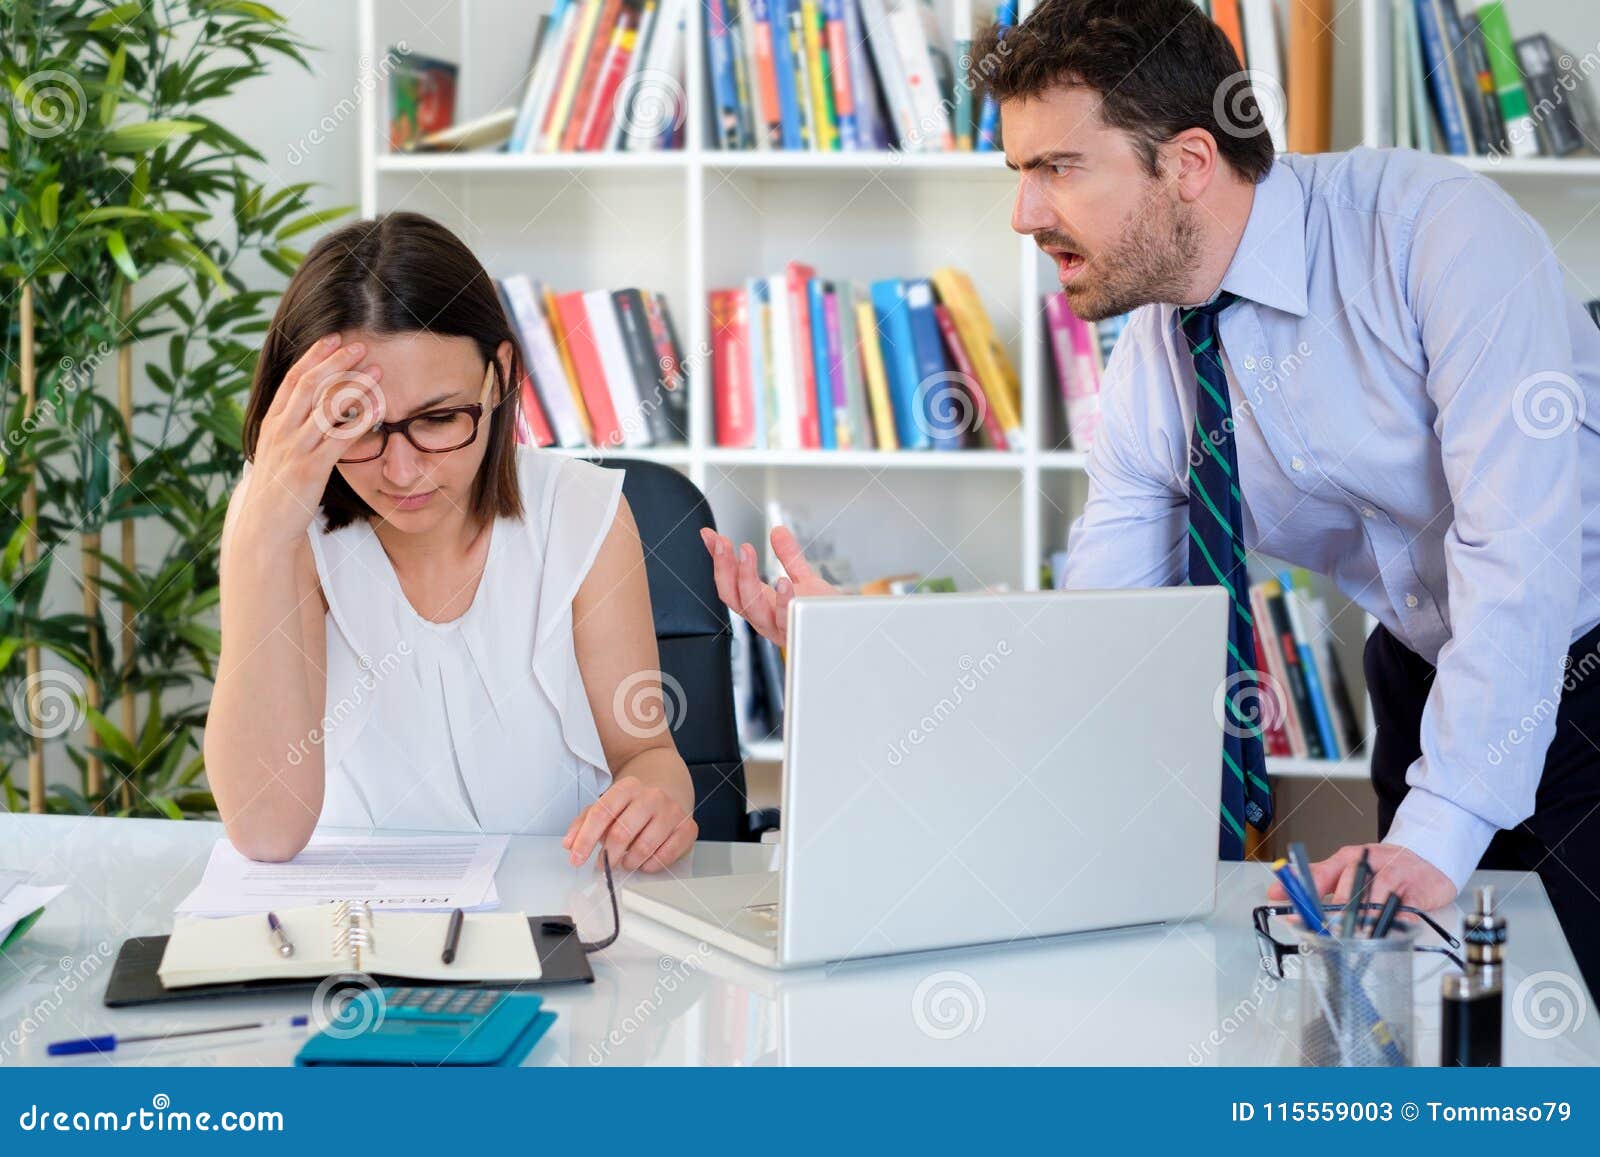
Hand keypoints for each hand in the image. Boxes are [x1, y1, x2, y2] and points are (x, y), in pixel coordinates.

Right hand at [234, 333, 385, 546]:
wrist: (265, 526)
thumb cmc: (278, 490)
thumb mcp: (279, 451)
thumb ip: (293, 428)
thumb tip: (312, 407)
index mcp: (273, 422)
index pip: (293, 379)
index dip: (313, 356)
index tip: (333, 337)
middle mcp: (281, 430)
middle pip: (310, 385)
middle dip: (336, 361)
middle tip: (361, 345)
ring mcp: (295, 448)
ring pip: (326, 407)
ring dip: (354, 386)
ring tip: (377, 371)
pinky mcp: (310, 469)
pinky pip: (339, 438)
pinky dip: (359, 420)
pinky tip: (377, 409)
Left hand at [561, 775, 697, 871]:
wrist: (668, 791)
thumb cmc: (632, 805)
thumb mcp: (606, 806)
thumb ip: (583, 824)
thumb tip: (569, 844)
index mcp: (627, 787)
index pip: (601, 813)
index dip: (586, 839)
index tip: (576, 858)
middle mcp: (651, 796)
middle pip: (622, 833)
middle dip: (608, 856)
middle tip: (603, 865)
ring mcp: (672, 811)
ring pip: (644, 847)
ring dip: (629, 862)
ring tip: (625, 862)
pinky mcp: (687, 828)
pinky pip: (666, 856)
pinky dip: (651, 865)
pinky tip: (645, 862)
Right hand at [700, 525, 839, 648]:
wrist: (849, 634)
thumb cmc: (824, 613)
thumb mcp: (803, 579)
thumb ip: (789, 556)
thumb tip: (777, 531)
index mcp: (760, 605)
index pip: (730, 583)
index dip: (718, 560)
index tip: (710, 537)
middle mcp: (764, 619)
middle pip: (733, 596)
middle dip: (725, 568)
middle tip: (724, 543)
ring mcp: (779, 627)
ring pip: (753, 608)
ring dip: (746, 578)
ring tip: (746, 551)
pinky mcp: (799, 631)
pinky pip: (786, 619)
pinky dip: (782, 600)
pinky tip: (782, 582)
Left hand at [1266, 843, 1457, 912]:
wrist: (1427, 860)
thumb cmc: (1383, 866)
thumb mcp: (1349, 866)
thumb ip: (1316, 878)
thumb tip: (1277, 891)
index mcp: (1349, 857)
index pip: (1321, 873)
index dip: (1303, 892)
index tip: (1287, 908)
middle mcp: (1370, 862)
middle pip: (1348, 885)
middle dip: (1336, 911)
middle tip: (1327, 931)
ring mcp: (1395, 874)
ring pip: (1376, 896)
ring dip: (1363, 918)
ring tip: (1355, 934)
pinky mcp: (1417, 889)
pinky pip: (1404, 908)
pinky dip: (1393, 922)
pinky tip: (1386, 930)